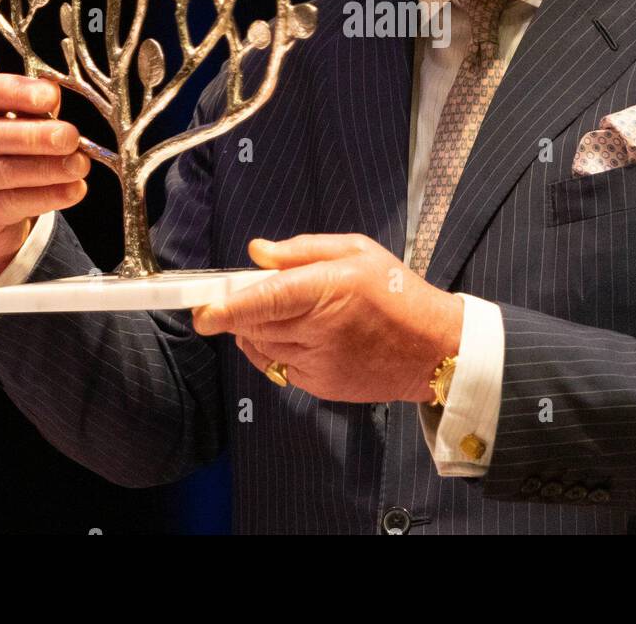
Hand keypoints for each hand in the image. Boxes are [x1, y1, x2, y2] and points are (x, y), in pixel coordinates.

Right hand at [0, 73, 88, 289]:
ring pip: (2, 171)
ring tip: (79, 165)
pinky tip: (73, 189)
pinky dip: (47, 196)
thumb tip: (55, 94)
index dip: (18, 92)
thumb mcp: (15, 126)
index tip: (50, 95)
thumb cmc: (4, 155)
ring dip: (47, 168)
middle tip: (70, 137)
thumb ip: (34, 110)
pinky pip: (11, 202)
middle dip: (36, 136)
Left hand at [190, 234, 463, 403]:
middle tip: (237, 294)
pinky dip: (271, 349)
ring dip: (254, 329)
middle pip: (254, 324)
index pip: (266, 299)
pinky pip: (278, 367)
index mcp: (329, 289)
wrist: (434, 349)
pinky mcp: (320, 386)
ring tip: (278, 311)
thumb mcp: (357, 251)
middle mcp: (320, 329)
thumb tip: (257, 252)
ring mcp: (319, 362)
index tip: (201, 308)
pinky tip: (291, 333)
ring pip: (262, 347)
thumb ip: (302, 250)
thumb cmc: (398, 293)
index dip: (228, 306)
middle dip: (236, 311)